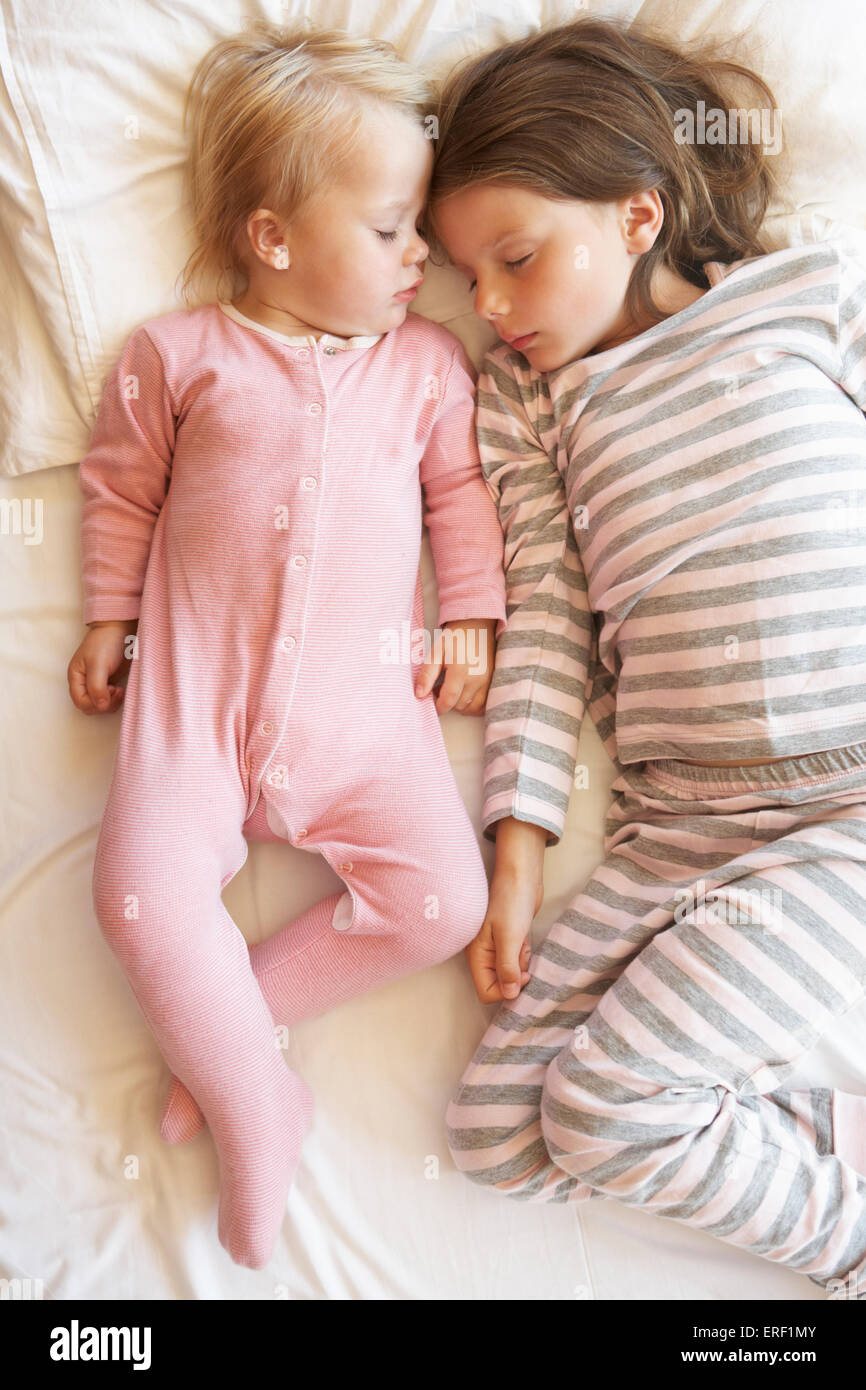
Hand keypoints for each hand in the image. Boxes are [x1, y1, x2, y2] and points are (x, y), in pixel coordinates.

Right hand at [67, 619, 137, 714]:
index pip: (81, 702)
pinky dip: (116, 700)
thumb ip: (97, 686)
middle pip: (89, 707)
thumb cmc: (106, 642)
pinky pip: (109, 700)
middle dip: (104, 704)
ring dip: (111, 703)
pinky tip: (122, 690)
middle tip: (117, 691)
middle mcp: (84, 683)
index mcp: (76, 678)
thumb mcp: (98, 664)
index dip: (95, 703)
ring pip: (100, 706)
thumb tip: (101, 706)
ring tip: (120, 690)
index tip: (111, 691)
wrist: (120, 629)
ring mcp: (96, 684)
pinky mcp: (108, 684)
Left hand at [413, 617, 495, 714]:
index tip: (433, 705)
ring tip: (453, 691)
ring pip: (472, 708)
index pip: (449, 699)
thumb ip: (427, 674)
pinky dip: (473, 705)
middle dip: (447, 702)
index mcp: (460, 670)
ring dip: (460, 705)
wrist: (478, 625)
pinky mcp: (493, 682)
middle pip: (459, 705)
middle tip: (440, 689)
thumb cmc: (456, 637)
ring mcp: (487, 681)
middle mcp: (477, 679)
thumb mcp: (436, 651)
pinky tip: (465, 694)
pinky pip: (483, 704)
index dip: (439, 707)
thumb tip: (419, 694)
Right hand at [466, 820, 546, 1003]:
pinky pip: (516, 960)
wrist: (521, 876)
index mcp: (476, 954)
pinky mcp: (508, 941)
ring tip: (523, 943)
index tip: (521, 974)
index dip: (505, 989)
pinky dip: (523, 955)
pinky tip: (525, 939)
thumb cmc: (511, 901)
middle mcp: (483, 954)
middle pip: (498, 984)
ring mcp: (495, 948)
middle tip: (523, 955)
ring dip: (521, 964)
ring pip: (509, 973)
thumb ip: (507, 967)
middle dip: (514, 976)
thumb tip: (509, 996)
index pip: (486, 991)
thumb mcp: (509, 937)